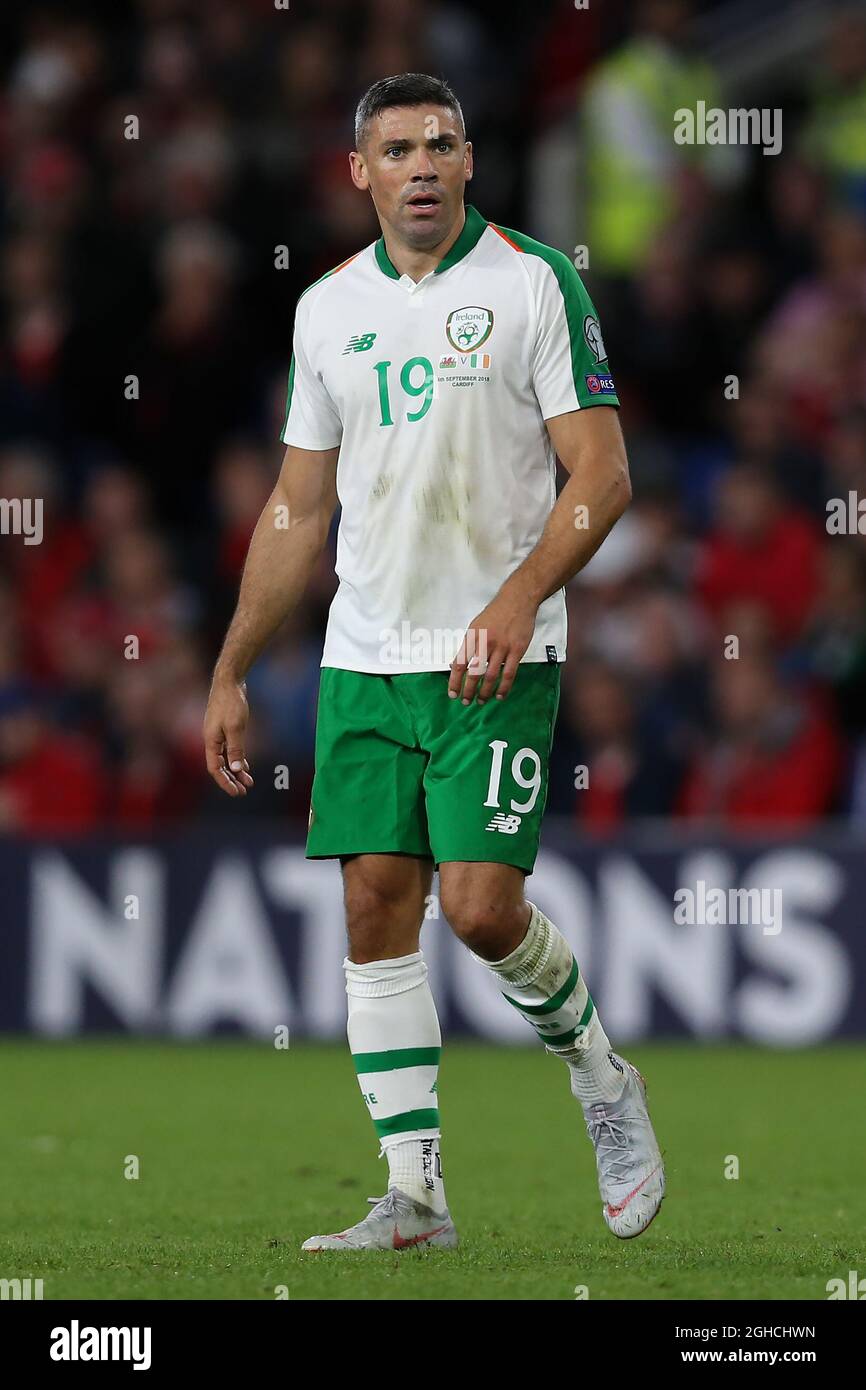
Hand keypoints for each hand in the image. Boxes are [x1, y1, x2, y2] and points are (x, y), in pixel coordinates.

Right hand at [203, 676, 254, 796]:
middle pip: (219, 766)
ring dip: (236, 771)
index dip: (225, 782)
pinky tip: (245, 766)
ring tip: (248, 782)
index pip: (215, 769)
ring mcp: (217, 734)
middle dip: (231, 780)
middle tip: (243, 792)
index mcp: (211, 741)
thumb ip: (236, 749)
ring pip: (225, 758)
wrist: (229, 681)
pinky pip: (229, 750)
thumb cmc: (231, 703)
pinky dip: (237, 759)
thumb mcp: (236, 728)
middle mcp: (211, 740)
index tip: (237, 792)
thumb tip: (236, 769)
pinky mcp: (224, 728)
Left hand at [448, 588, 536, 704]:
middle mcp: (485, 643)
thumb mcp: (475, 626)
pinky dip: (504, 687)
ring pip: (491, 676)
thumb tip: (456, 665)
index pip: (460, 664)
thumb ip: (467, 646)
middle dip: (468, 690)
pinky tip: (499, 696)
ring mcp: (502, 647)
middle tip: (465, 701)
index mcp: (472, 637)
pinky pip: (509, 674)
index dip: (455, 681)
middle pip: (474, 673)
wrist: (517, 600)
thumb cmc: (495, 614)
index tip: (452, 693)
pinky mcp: (517, 650)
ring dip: (485, 692)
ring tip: (481, 701)